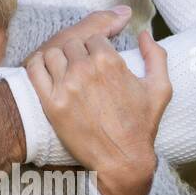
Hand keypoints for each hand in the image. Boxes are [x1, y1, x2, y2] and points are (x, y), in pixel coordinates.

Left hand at [25, 29, 171, 194]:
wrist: (121, 160)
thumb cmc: (141, 126)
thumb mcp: (160, 89)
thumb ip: (156, 56)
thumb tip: (144, 34)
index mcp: (110, 62)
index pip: (94, 36)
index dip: (96, 45)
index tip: (97, 57)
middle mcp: (85, 70)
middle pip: (72, 42)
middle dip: (78, 50)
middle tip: (82, 64)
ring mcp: (65, 86)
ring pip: (52, 53)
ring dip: (59, 57)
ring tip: (66, 68)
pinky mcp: (50, 103)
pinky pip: (35, 70)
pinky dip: (38, 65)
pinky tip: (46, 70)